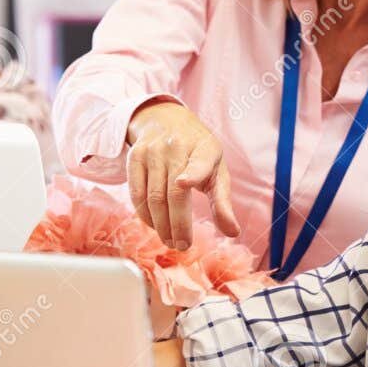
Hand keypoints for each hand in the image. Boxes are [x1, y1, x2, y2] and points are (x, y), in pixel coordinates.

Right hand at [127, 101, 240, 249]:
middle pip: (173, 193)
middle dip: (177, 225)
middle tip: (182, 245)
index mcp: (204, 149)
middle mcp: (176, 147)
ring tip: (170, 240)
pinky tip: (155, 226)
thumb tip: (233, 233)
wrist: (167, 121)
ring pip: (153, 197)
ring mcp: (153, 151)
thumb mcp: (216, 170)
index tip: (184, 183)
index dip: (192, 173)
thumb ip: (222, 202)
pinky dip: (145, 215)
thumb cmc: (198, 153)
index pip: (199, 162)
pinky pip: (136, 193)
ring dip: (161, 225)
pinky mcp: (134, 157)